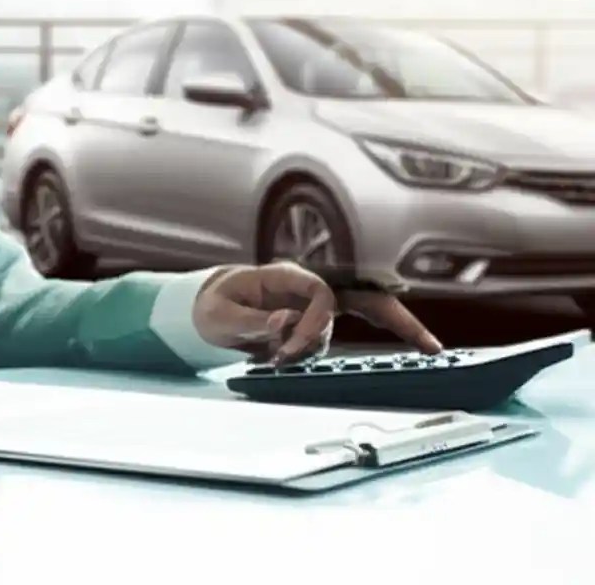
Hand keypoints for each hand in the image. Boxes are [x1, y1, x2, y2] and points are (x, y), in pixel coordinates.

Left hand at [192, 262, 442, 364]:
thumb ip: (251, 322)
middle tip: (431, 347)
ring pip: (335, 332)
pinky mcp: (311, 324)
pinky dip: (310, 354)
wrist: (203, 311)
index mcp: (287, 276)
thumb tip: (282, 324)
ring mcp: (313, 307)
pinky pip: (328, 340)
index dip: (314, 324)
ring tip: (271, 359)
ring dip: (310, 350)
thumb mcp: (220, 315)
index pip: (322, 295)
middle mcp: (307, 288)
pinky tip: (279, 358)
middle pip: (364, 299)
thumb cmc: (212, 305)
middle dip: (399, 321)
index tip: (288, 351)